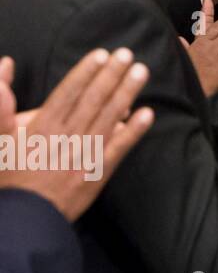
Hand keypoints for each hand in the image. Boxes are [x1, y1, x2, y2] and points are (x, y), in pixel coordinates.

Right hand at [0, 50, 152, 221]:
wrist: (25, 218)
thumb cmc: (9, 176)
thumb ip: (1, 104)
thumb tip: (5, 64)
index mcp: (42, 127)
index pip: (68, 92)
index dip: (86, 72)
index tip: (102, 54)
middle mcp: (66, 136)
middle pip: (93, 99)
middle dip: (111, 74)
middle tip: (127, 54)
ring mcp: (85, 153)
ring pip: (109, 117)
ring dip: (127, 93)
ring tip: (141, 73)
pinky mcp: (99, 171)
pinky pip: (120, 147)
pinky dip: (134, 130)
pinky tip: (148, 114)